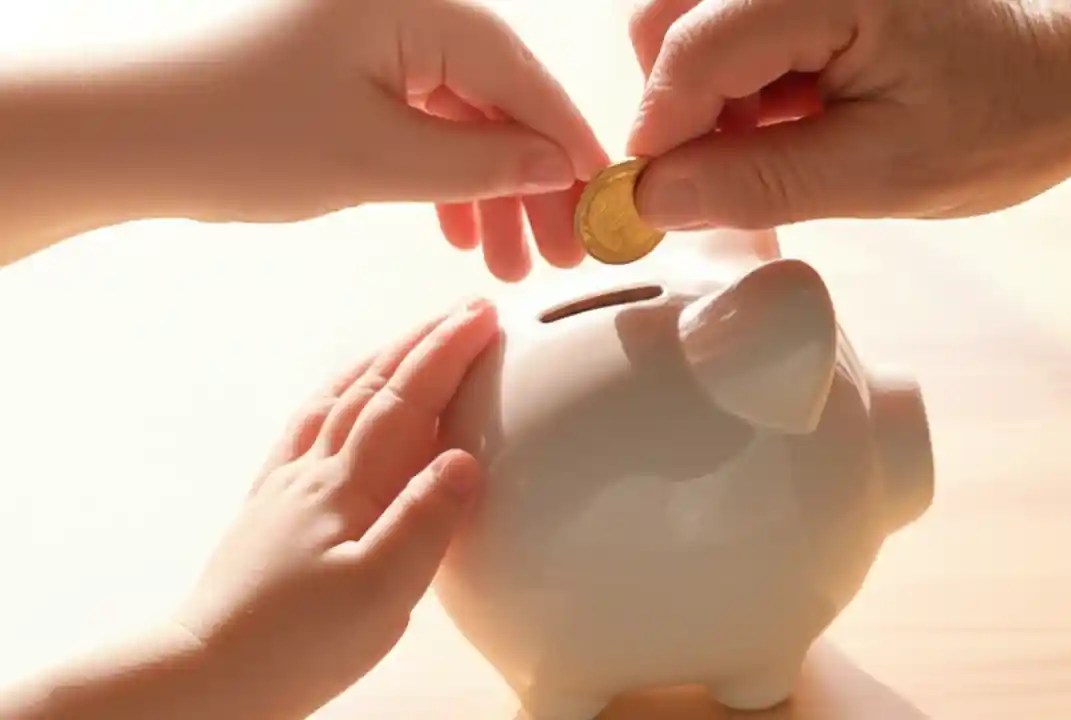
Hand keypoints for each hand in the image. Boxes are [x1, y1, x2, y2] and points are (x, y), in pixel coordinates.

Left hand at [0, 0, 608, 278]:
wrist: (120, 132)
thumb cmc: (233, 131)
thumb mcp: (376, 158)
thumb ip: (479, 162)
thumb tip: (552, 167)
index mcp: (412, 6)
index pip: (521, 77)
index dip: (568, 146)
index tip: (602, 203)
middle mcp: (399, 10)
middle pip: (498, 97)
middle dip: (530, 180)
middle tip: (557, 253)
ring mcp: (369, 39)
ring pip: (461, 115)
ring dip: (488, 187)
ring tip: (506, 261)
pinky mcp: (345, 69)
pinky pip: (419, 118)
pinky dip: (442, 173)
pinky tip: (457, 226)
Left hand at [173, 299, 497, 718]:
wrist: (208, 675)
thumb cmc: (295, 645)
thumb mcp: (380, 594)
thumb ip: (425, 522)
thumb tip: (464, 460)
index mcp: (347, 486)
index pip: (407, 400)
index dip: (447, 353)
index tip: (483, 317)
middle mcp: (315, 471)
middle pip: (373, 385)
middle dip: (423, 341)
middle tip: (464, 311)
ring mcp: (288, 485)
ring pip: (338, 398)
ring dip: (381, 358)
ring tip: (412, 337)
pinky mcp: (271, 507)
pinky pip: (307, 427)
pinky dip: (335, 394)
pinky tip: (338, 398)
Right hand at [623, 0, 1070, 227]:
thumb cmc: (1005, 118)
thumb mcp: (882, 174)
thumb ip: (759, 182)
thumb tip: (653, 199)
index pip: (689, 52)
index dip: (658, 138)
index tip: (651, 209)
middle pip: (668, 24)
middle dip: (679, 114)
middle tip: (729, 181)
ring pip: (689, 25)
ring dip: (708, 102)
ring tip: (781, 147)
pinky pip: (730, 26)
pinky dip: (739, 85)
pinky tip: (794, 119)